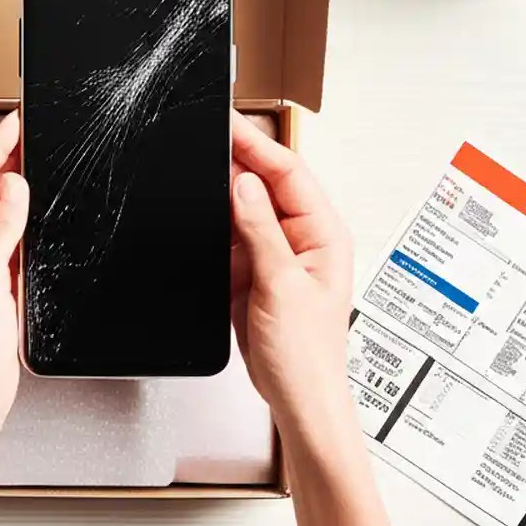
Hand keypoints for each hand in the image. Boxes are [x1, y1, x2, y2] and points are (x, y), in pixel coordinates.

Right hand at [229, 111, 354, 432]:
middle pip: (267, 185)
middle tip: (208, 137)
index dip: (257, 145)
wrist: (297, 400)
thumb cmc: (308, 356)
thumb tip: (245, 183)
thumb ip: (260, 230)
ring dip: (226, 194)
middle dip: (239, 161)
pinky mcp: (255, 273)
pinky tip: (203, 215)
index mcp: (324, 234)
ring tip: (201, 170)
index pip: (289, 173)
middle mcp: (303, 239)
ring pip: (246, 209)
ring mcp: (277, 255)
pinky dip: (217, 225)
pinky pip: (232, 237)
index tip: (229, 125)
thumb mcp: (280, 285)